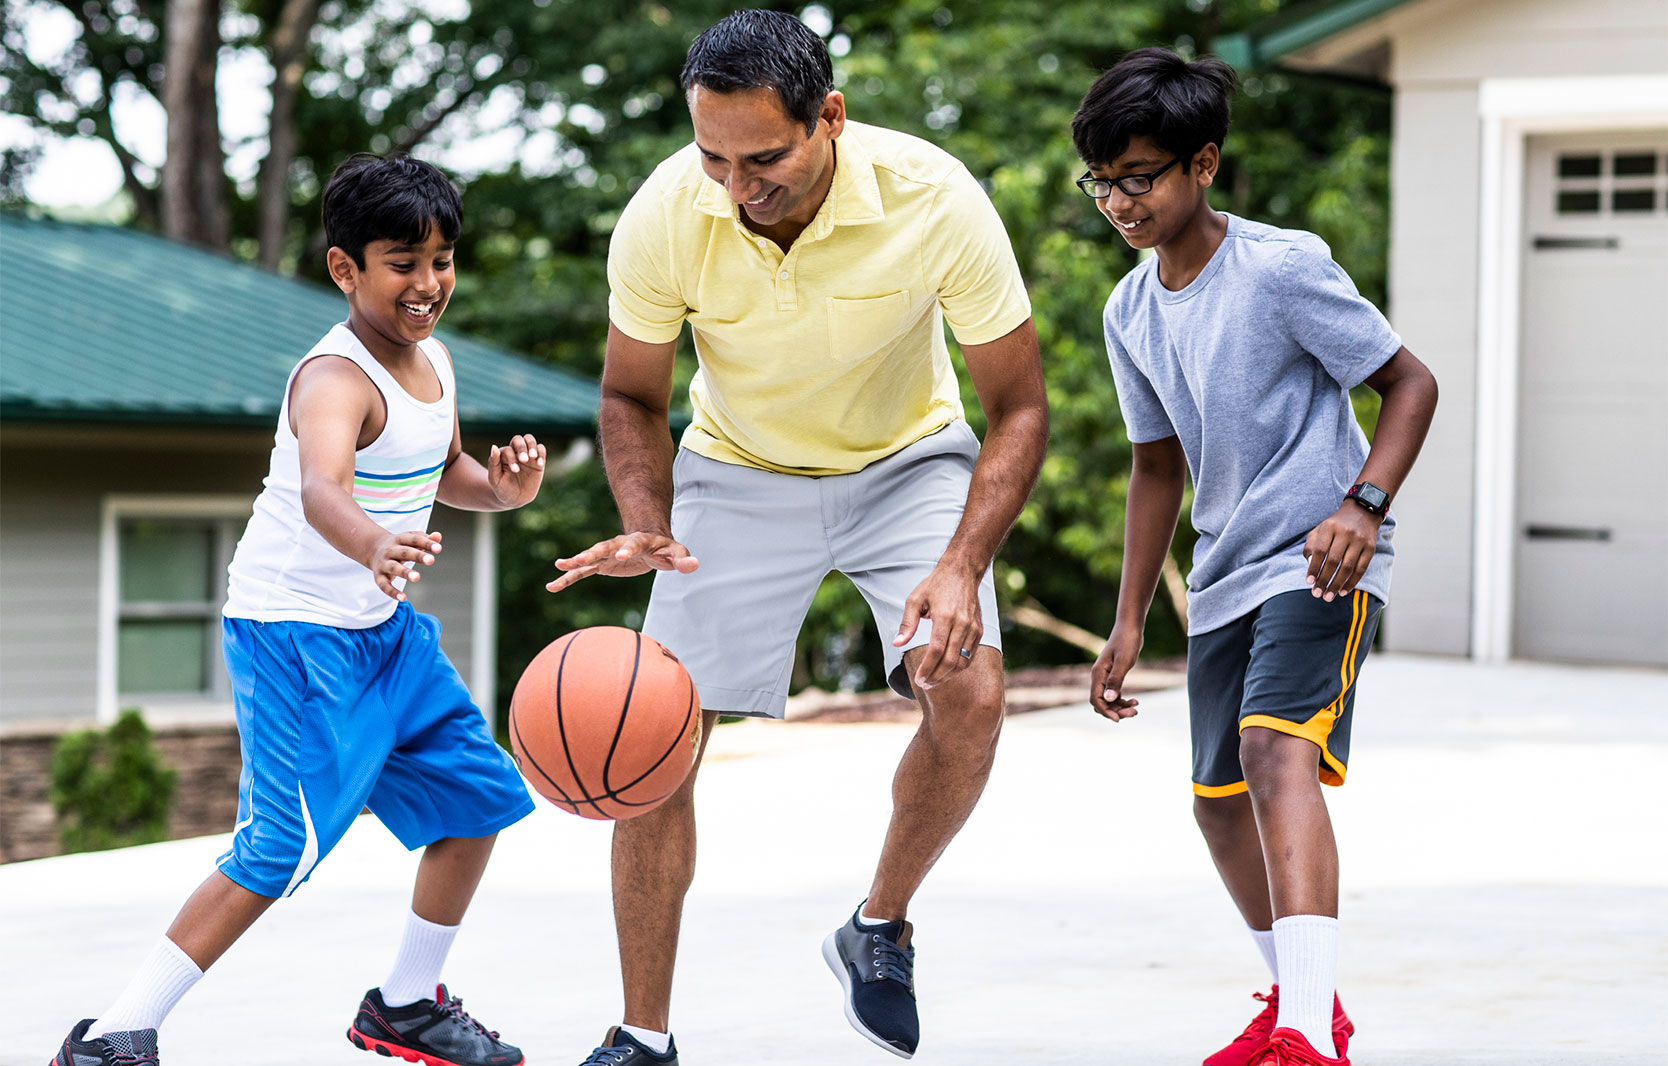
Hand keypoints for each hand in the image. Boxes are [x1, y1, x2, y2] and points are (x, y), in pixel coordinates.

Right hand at [368, 530, 442, 601]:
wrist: (372, 549)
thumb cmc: (400, 545)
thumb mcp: (411, 540)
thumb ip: (425, 539)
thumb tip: (438, 536)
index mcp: (400, 539)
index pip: (414, 539)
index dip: (426, 543)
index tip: (439, 548)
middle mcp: (390, 550)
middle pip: (404, 552)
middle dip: (417, 556)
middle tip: (431, 560)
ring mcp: (383, 564)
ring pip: (394, 568)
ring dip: (405, 572)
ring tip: (417, 577)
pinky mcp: (378, 577)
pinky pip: (384, 585)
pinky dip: (392, 592)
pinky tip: (403, 598)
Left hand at [487, 433, 546, 506]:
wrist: (515, 499)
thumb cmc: (502, 488)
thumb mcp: (495, 479)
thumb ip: (493, 463)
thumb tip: (494, 447)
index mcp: (503, 455)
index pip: (508, 450)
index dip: (512, 458)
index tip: (515, 470)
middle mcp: (514, 452)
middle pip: (519, 439)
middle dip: (522, 448)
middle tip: (524, 460)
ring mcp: (527, 455)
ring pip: (530, 440)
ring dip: (532, 446)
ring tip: (532, 457)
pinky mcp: (538, 461)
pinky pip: (541, 450)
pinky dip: (542, 453)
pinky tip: (539, 463)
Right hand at [547, 530, 698, 591]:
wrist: (650, 542)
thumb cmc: (665, 549)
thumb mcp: (677, 553)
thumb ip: (684, 559)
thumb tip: (694, 565)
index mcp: (640, 542)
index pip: (633, 544)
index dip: (628, 549)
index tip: (621, 555)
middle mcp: (620, 545)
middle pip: (605, 547)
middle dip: (592, 553)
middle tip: (579, 559)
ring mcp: (608, 554)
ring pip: (589, 558)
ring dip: (575, 563)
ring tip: (558, 567)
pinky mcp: (601, 565)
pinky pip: (582, 572)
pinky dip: (568, 578)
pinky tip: (552, 586)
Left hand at [894, 560, 983, 689]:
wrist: (962, 572)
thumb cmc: (935, 585)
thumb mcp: (915, 599)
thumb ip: (907, 624)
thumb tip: (897, 644)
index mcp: (944, 616)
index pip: (937, 650)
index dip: (927, 668)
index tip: (918, 680)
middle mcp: (962, 623)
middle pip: (950, 660)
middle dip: (936, 676)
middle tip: (924, 685)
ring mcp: (973, 628)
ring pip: (962, 661)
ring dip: (948, 675)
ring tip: (933, 681)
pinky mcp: (979, 630)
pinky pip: (970, 655)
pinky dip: (959, 667)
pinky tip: (947, 671)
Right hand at [1090, 625, 1142, 720]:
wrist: (1130, 627)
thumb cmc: (1127, 641)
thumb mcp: (1123, 661)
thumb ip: (1116, 680)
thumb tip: (1109, 699)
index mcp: (1098, 674)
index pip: (1096, 699)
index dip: (1105, 711)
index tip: (1119, 720)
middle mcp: (1099, 677)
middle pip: (1102, 702)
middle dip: (1116, 711)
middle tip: (1135, 712)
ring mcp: (1105, 677)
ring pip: (1108, 700)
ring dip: (1120, 707)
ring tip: (1136, 707)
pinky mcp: (1113, 676)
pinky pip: (1114, 694)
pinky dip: (1123, 700)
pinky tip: (1134, 700)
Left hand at [1304, 502, 1381, 601]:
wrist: (1362, 512)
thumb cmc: (1336, 525)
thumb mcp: (1320, 529)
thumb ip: (1312, 546)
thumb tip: (1310, 566)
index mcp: (1329, 527)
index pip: (1320, 551)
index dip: (1314, 568)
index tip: (1309, 582)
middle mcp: (1346, 533)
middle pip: (1333, 561)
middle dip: (1324, 580)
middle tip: (1317, 593)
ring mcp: (1360, 541)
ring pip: (1348, 567)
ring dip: (1337, 584)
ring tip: (1328, 596)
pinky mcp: (1371, 548)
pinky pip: (1361, 569)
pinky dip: (1352, 582)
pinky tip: (1343, 591)